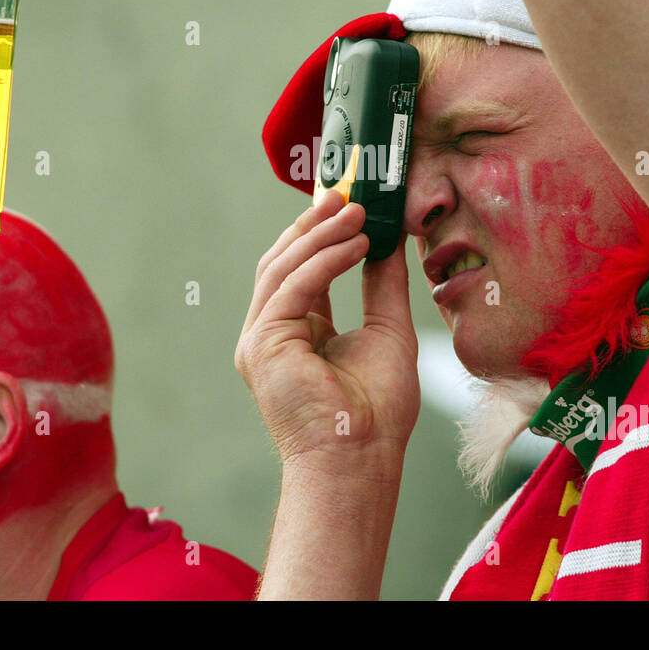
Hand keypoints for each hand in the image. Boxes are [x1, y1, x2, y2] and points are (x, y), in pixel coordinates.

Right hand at [236, 190, 419, 473]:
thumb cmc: (377, 411)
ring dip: (321, 234)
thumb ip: (381, 284)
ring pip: (283, 267)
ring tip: (359, 210)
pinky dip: (324, 261)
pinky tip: (356, 244)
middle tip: (349, 192)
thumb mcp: (388, 329)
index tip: (351, 201)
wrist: (361, 457)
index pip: (301, 269)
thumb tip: (388, 238)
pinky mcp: (261, 344)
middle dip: (315, 223)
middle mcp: (270, 333)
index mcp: (294, 332)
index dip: (322, 233)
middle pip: (283, 261)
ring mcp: (259, 339)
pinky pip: (292, 287)